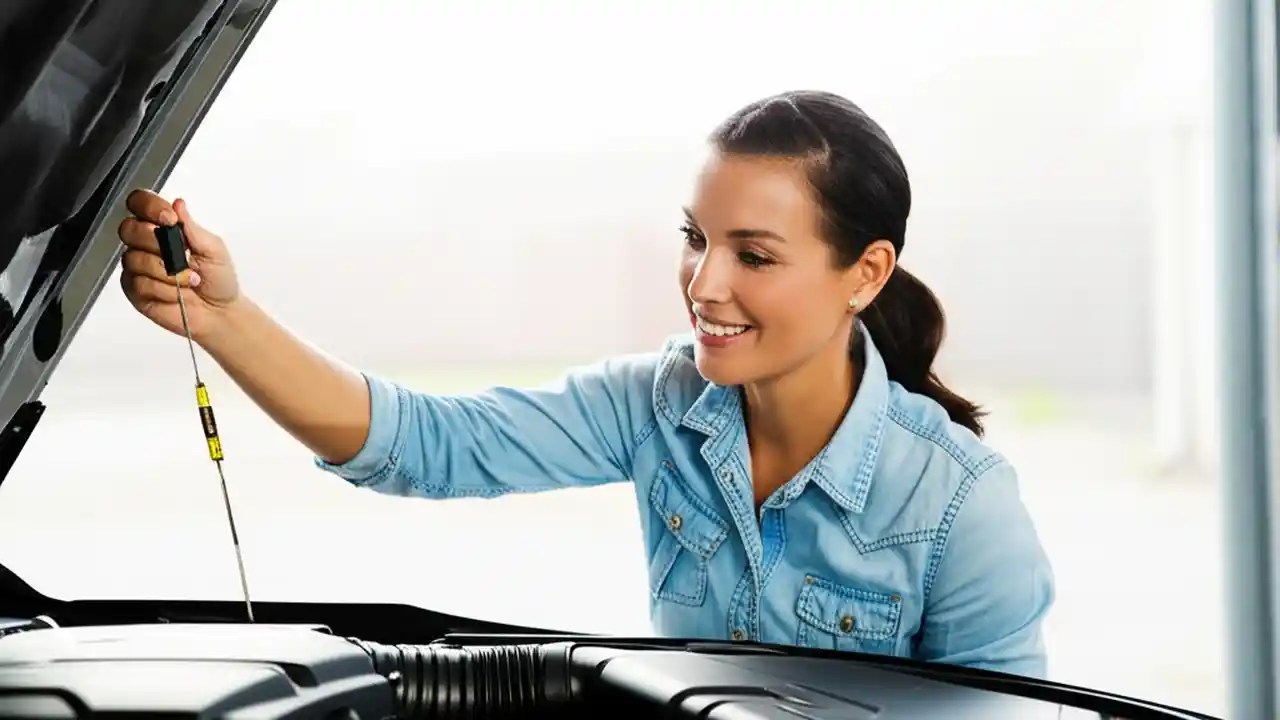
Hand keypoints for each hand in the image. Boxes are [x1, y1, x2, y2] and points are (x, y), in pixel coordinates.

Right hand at [117, 189, 241, 342]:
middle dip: (157, 242)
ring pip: (134, 258)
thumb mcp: (213, 249)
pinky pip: (138, 283)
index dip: (150, 207)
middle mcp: (146, 244)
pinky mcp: (134, 290)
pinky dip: (163, 289)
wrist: (219, 313)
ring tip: (189, 280)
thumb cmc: (218, 279)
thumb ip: (191, 228)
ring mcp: (137, 267)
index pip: (141, 203)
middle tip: (183, 256)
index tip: (170, 220)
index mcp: (164, 228)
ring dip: (168, 272)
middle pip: (129, 228)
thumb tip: (178, 204)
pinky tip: (177, 293)